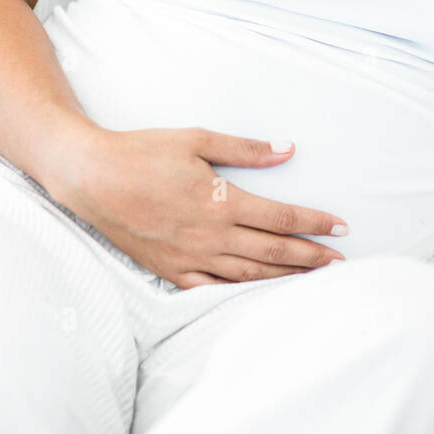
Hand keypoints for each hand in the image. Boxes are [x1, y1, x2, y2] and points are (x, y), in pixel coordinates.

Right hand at [50, 126, 349, 287]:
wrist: (92, 179)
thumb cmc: (143, 153)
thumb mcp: (197, 140)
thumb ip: (246, 149)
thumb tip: (287, 150)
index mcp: (220, 202)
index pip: (281, 217)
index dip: (315, 222)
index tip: (341, 226)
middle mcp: (210, 236)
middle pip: (273, 252)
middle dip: (311, 257)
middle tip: (341, 262)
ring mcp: (190, 259)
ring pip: (248, 275)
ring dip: (285, 278)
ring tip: (312, 279)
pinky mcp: (171, 271)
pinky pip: (213, 290)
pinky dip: (241, 293)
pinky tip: (259, 293)